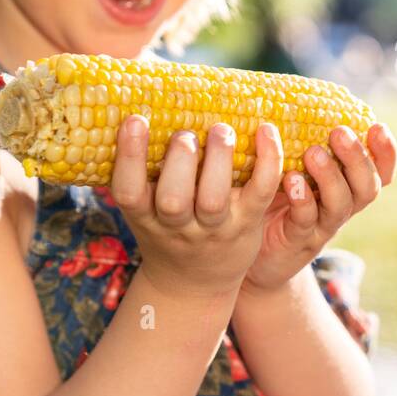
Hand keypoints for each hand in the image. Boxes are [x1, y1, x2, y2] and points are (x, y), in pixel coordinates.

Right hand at [110, 115, 283, 298]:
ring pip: (214, 200)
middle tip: (185, 134)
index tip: (136, 119)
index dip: (130, 157)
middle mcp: (178, 227)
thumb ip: (141, 174)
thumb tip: (137, 111)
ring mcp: (214, 229)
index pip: (129, 191)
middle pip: (173, 200)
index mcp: (145, 217)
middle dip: (179, 162)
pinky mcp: (247, 224)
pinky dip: (267, 160)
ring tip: (222, 130)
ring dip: (219, 160)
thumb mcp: (145, 211)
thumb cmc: (167, 232)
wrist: (195, 285)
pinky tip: (266, 131)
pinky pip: (259, 191)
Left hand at [241, 122, 396, 295]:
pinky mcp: (298, 241)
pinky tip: (291, 180)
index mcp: (347, 186)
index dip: (386, 152)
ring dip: (331, 176)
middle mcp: (342, 206)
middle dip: (358, 158)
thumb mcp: (292, 169)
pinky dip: (302, 199)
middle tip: (339, 132)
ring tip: (313, 152)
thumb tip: (289, 94)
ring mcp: (322, 226)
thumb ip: (299, 143)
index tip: (378, 126)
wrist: (254, 256)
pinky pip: (306, 220)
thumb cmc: (273, 201)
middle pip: (368, 186)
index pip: (381, 171)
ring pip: (342, 204)